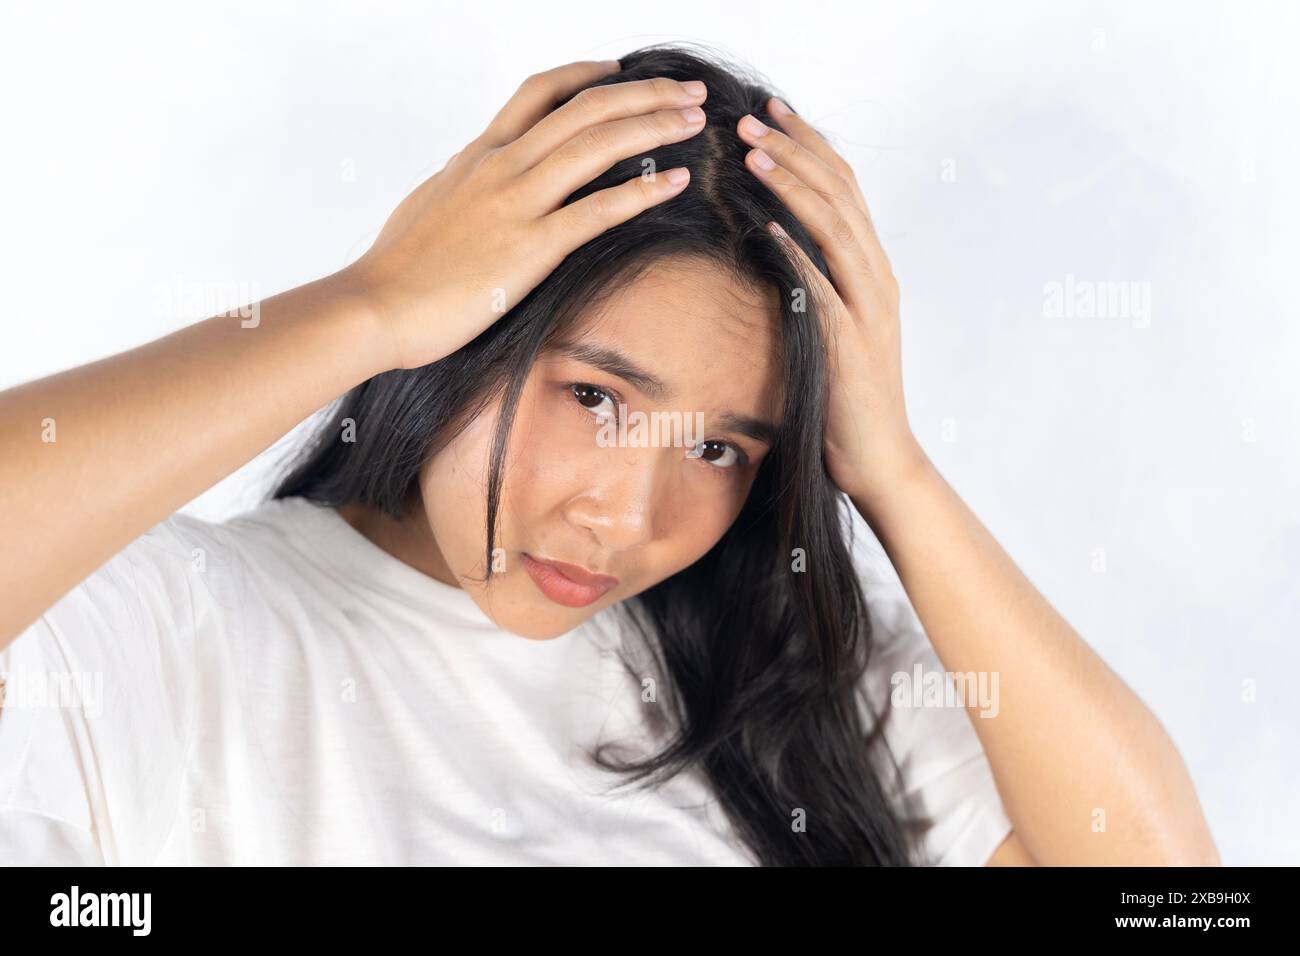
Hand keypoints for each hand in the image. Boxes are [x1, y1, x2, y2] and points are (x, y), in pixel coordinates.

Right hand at [334, 60, 709, 370]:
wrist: (374, 306)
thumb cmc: (396, 267)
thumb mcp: (430, 204)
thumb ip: (463, 182)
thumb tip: (475, 172)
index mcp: (479, 155)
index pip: (540, 93)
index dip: (587, 76)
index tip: (621, 72)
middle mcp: (502, 167)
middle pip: (584, 108)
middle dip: (644, 93)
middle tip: (688, 90)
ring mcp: (517, 204)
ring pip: (597, 145)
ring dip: (654, 126)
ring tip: (695, 121)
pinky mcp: (530, 249)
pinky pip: (598, 210)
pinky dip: (643, 192)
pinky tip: (676, 182)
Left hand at [735, 99, 928, 503]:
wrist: (878, 457)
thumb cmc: (844, 396)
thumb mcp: (828, 326)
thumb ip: (811, 283)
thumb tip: (768, 246)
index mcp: (873, 270)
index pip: (845, 189)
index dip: (809, 145)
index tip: (772, 112)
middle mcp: (877, 278)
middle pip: (841, 193)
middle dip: (795, 148)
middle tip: (751, 116)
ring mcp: (869, 308)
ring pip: (836, 227)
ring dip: (792, 184)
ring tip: (752, 151)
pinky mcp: (851, 341)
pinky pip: (823, 287)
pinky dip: (796, 251)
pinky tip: (766, 225)